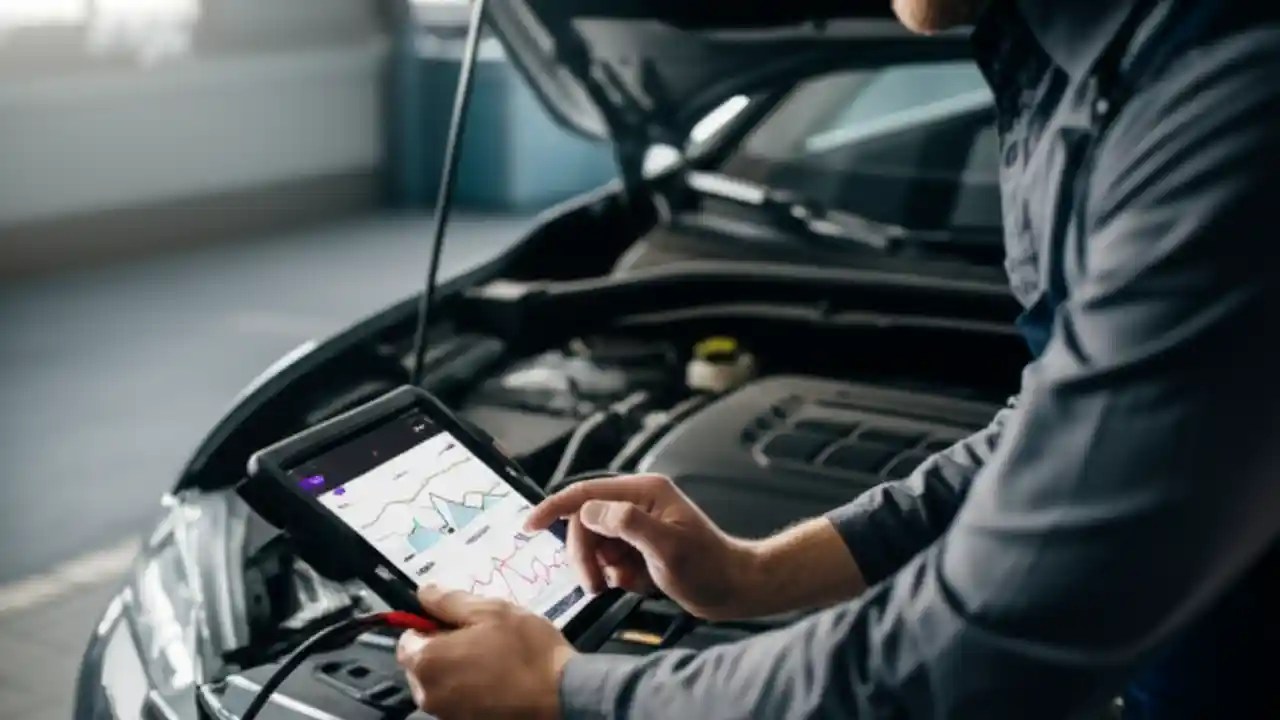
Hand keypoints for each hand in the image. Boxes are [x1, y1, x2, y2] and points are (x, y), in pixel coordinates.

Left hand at [395, 585, 573, 719]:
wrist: (561, 696)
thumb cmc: (525, 650)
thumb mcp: (490, 610)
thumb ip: (449, 601)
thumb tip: (422, 592)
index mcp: (426, 662)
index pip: (405, 638)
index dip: (429, 624)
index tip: (458, 621)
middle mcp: (427, 694)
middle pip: (421, 663)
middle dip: (442, 648)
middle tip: (480, 637)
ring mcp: (445, 714)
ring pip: (439, 683)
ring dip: (455, 669)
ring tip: (492, 658)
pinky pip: (455, 700)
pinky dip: (468, 688)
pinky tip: (496, 679)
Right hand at [523, 474, 758, 620]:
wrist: (735, 590)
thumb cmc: (709, 567)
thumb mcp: (666, 546)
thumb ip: (626, 523)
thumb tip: (589, 511)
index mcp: (644, 492)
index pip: (586, 493)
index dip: (554, 507)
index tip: (528, 527)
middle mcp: (637, 503)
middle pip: (585, 523)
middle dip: (583, 555)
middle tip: (593, 586)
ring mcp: (637, 526)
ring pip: (594, 545)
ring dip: (600, 569)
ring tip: (621, 586)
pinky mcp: (639, 547)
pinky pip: (608, 561)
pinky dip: (615, 577)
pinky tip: (637, 584)